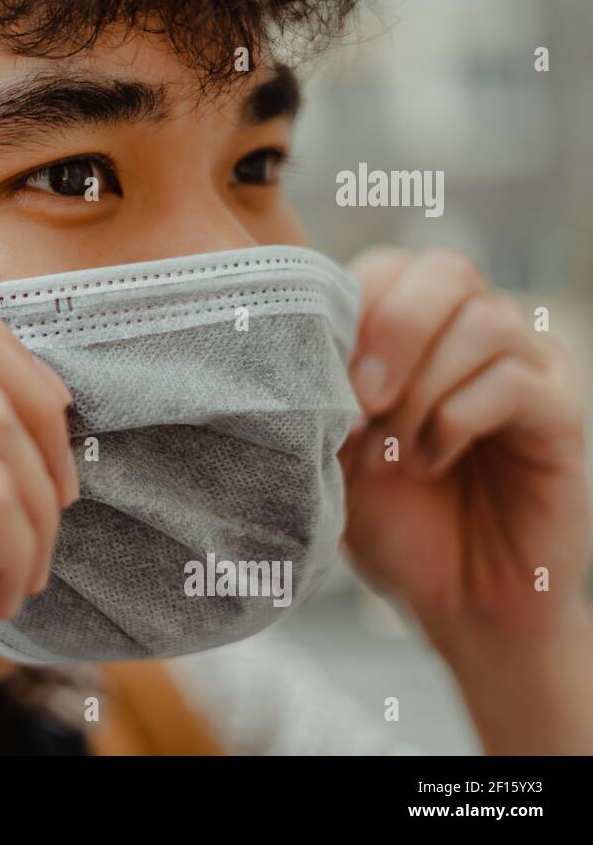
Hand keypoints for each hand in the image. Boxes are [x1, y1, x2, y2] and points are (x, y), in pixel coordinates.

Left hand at [340, 246, 592, 751]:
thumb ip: (324, 390)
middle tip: (363, 402)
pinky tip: (430, 463)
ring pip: (484, 323)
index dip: (354, 308)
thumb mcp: (335, 450)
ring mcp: (528, 370)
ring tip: (392, 449)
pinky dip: (456, 420)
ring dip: (423, 387)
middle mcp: (478, 336)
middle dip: (394, 331)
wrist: (452, 598)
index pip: (391, 266)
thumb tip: (305, 343)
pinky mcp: (559, 416)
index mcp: (421, 331)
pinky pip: (514, 382)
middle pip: (447, 271)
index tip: (324, 376)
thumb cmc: (391, 518)